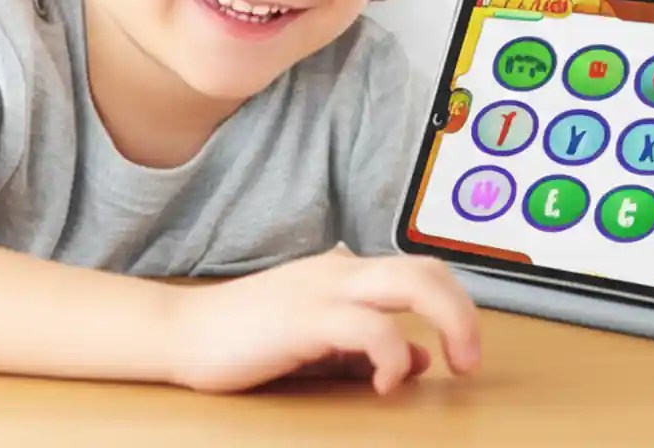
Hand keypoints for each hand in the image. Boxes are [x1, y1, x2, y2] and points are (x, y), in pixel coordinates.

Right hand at [167, 246, 480, 394]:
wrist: (182, 333)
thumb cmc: (244, 338)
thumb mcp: (318, 341)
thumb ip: (367, 348)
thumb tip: (421, 359)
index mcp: (344, 272)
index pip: (420, 269)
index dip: (454, 305)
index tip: (462, 350)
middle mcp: (341, 271)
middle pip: (428, 270)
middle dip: (464, 313)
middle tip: (470, 360)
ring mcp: (323, 290)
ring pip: (412, 285)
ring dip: (449, 323)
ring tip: (453, 364)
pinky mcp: (305, 318)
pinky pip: (370, 328)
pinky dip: (393, 354)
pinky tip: (386, 383)